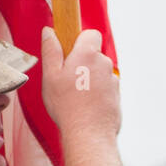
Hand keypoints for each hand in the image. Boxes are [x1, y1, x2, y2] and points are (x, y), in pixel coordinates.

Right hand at [39, 26, 119, 146]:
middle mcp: (104, 64)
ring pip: (99, 74)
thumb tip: (49, 32)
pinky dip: (97, 95)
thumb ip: (50, 51)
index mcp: (87, 54)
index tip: (70, 53)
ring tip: (76, 98)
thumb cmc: (67, 105)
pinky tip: (85, 107)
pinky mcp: (117, 96)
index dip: (80, 41)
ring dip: (90, 81)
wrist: (88, 133)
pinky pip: (105, 90)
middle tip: (67, 81)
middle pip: (94, 56)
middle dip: (82, 64)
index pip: (91, 34)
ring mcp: (113, 81)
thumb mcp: (50, 76)